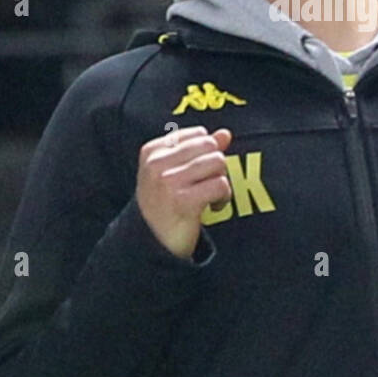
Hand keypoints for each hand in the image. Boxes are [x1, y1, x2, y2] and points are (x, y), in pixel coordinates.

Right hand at [136, 125, 231, 259]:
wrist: (151, 243)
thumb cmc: (164, 204)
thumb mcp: (175, 172)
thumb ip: (199, 150)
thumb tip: (225, 133)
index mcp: (152, 152)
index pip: (198, 134)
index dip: (207, 152)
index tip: (199, 173)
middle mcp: (157, 164)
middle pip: (210, 146)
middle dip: (216, 165)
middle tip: (208, 184)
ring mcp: (168, 182)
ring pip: (218, 162)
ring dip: (221, 181)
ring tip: (210, 196)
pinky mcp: (183, 201)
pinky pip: (220, 185)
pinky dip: (223, 197)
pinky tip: (213, 206)